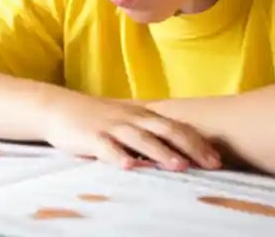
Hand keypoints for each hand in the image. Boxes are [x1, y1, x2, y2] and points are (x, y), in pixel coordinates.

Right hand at [40, 92, 220, 170]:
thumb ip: (148, 132)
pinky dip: (119, 157)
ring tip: (179, 166)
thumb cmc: (95, 117)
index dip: (198, 141)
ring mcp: (110, 127)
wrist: (56, 107)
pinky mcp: (91, 137)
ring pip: (140, 139)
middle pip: (165, 131)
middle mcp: (130, 119)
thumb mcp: (125, 120)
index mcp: (141, 116)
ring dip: (161, 152)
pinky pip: (107, 148)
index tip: (217, 158)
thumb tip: (178, 151)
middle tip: (211, 164)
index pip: (176, 127)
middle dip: (190, 147)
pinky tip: (129, 167)